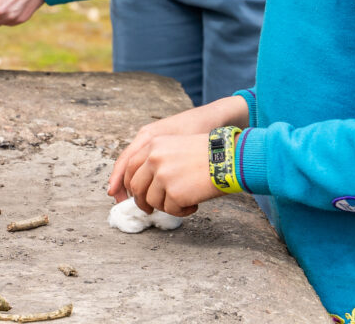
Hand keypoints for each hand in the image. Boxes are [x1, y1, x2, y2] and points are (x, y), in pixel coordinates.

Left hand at [106, 96, 247, 202]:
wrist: (230, 157)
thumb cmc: (209, 152)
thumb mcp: (176, 145)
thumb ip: (157, 159)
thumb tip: (142, 184)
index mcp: (152, 144)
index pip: (128, 166)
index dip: (125, 184)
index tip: (124, 196)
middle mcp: (153, 158)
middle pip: (136, 187)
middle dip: (141, 201)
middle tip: (150, 209)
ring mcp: (162, 175)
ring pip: (152, 201)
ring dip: (166, 206)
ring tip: (183, 202)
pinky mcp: (174, 192)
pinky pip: (171, 210)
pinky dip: (182, 211)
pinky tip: (194, 204)